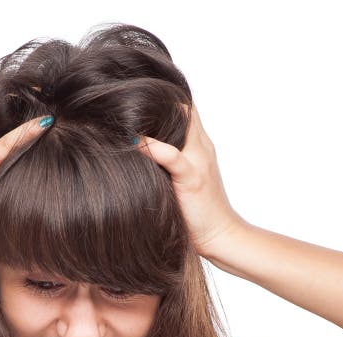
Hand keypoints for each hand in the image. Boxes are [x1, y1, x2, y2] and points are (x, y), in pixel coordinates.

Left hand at [135, 103, 245, 258]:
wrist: (221, 235)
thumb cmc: (198, 212)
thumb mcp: (182, 179)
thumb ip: (166, 163)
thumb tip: (134, 155)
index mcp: (199, 145)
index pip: (184, 108)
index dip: (162, 97)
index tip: (134, 95)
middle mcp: (200, 147)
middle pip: (182, 107)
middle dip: (155, 98)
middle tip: (122, 97)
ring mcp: (198, 161)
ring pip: (181, 121)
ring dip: (152, 114)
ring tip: (122, 110)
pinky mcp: (193, 178)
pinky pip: (173, 156)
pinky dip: (153, 147)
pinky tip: (134, 142)